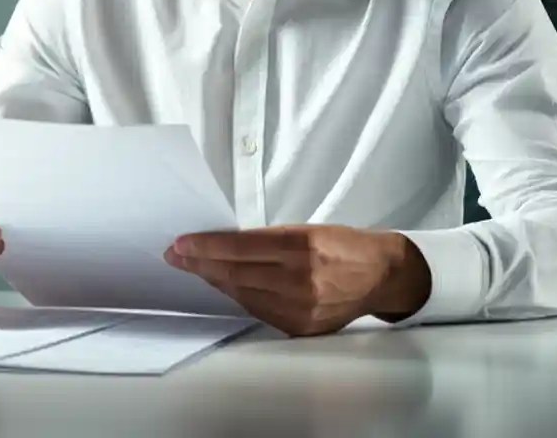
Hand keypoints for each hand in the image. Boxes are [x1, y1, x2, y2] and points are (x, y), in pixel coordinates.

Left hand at [164, 225, 430, 336]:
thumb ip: (266, 240)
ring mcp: (300, 308)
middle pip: (236, 273)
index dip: (206, 247)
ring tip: (196, 267)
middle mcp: (301, 279)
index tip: (181, 244)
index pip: (240, 248)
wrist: (379, 275)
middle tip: (176, 255)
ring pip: (242, 294)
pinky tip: (226, 284)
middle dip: (201, 264)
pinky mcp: (300, 327)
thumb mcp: (306, 229)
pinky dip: (239, 296)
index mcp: (302, 246)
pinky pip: (258, 310)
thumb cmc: (342, 245)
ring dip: (216, 280)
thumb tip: (221, 245)